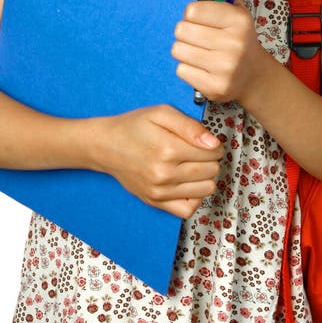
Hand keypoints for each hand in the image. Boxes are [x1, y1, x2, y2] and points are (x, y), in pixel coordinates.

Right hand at [99, 104, 222, 218]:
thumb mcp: (161, 113)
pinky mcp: (156, 202)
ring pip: (205, 190)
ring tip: (195, 165)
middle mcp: (165, 174)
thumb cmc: (133, 127)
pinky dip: (195, 197)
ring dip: (206, 177)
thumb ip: (189, 126)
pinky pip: (188, 209)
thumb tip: (213, 142)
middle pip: (212, 171)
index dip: (215, 145)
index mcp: (168, 149)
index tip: (208, 141)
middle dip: (212, 159)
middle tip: (200, 151)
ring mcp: (160, 191)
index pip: (213, 152)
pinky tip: (188, 183)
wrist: (106, 146)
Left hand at [171, 0, 269, 103]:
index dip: (192, 14)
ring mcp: (224, 68)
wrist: (253, 76)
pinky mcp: (214, 87)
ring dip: (185, 50)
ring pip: (178, 50)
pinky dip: (188, 68)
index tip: (201, 19)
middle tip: (199, 38)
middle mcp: (234, 44)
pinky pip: (180, 70)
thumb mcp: (238, 13)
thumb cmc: (239, 39)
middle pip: (181, 30)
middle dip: (186, 32)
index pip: (192, 11)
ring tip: (200, 52)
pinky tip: (202, 67)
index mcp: (239, 21)